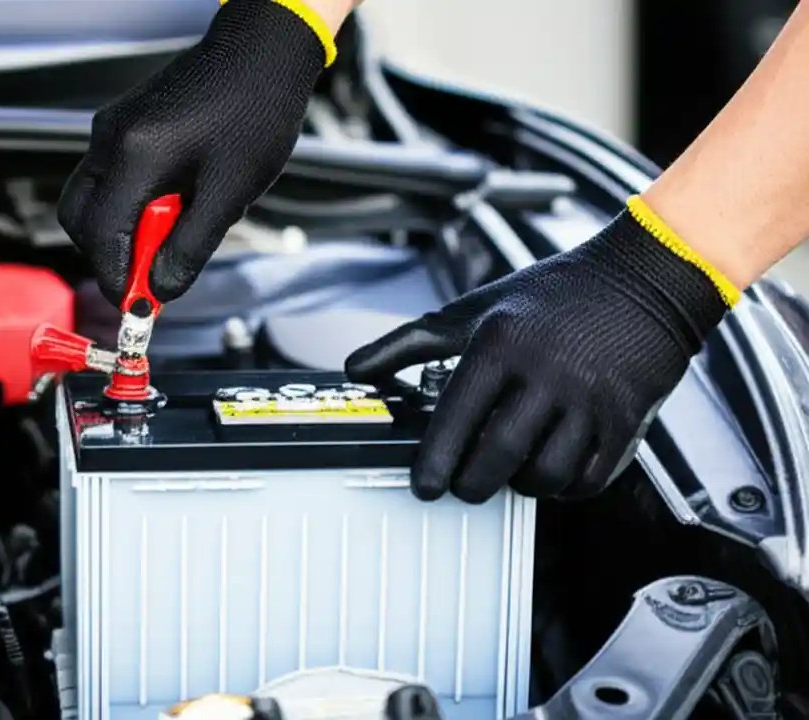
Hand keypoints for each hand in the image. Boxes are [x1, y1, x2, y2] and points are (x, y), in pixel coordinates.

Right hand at [58, 0, 330, 305]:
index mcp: (135, 155)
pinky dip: (129, 204)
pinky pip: (109, 177)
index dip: (115, 278)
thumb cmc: (255, 112)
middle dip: (108, 255)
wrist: (263, 53)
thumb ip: (189, 247)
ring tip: (171, 235)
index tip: (135, 307)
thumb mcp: (230, 193)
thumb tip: (160, 289)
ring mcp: (112, 128)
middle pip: (80, 218)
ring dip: (121, 229)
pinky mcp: (123, 124)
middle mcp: (111, 139)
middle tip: (150, 276)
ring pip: (91, 198)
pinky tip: (173, 205)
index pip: (100, 235)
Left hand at [345, 201, 735, 502]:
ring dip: (518, 487)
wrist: (643, 279)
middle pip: (498, 456)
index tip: (423, 486)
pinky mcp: (627, 420)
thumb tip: (356, 369)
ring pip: (544, 475)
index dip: (435, 462)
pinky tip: (548, 472)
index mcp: (502, 344)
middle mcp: (547, 372)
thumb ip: (409, 342)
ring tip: (506, 474)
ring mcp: (591, 399)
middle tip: (462, 487)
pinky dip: (563, 488)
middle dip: (472, 484)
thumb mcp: (474, 309)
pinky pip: (588, 479)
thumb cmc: (551, 296)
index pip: (457, 417)